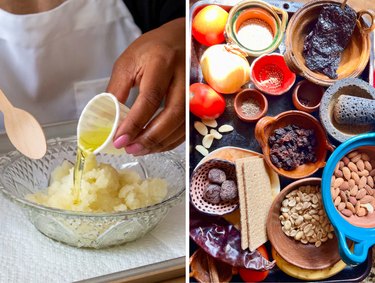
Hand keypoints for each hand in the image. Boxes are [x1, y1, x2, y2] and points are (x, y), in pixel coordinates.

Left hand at [107, 18, 184, 155]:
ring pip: (182, 124)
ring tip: (140, 150)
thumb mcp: (128, 62)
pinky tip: (156, 144)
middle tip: (131, 149)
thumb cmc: (151, 49)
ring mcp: (195, 90)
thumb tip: (110, 120)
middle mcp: (183, 76)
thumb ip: (118, 89)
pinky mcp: (200, 101)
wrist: (180, 38)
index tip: (119, 140)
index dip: (134, 122)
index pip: (150, 98)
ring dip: (161, 142)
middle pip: (172, 114)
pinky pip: (188, 126)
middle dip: (151, 137)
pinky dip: (172, 140)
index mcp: (161, 62)